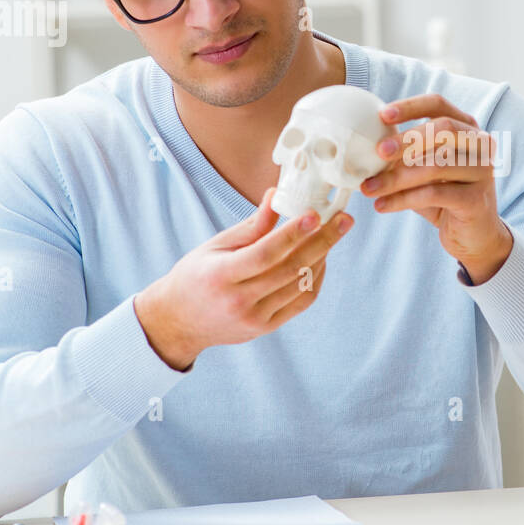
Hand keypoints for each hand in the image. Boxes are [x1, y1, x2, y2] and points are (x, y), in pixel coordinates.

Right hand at [133, 188, 352, 370]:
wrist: (179, 322)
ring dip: (322, 257)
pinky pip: (301, 301)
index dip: (292, 234)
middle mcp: (239, 300)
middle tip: (344, 220)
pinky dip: (315, 278)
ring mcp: (255, 318)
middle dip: (322, 241)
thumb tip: (277, 196)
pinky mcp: (266, 327)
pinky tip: (320, 258)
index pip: (265, 254)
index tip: (315, 214)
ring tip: (334, 233)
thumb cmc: (195, 276)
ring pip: (300, 285)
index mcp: (221, 276)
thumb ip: (250, 227)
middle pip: (290, 269)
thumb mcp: (214, 246)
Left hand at [360, 93, 510, 283]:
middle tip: (377, 153)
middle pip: (442, 129)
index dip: (410, 106)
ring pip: (435, 166)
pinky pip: (434, 194)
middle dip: (406, 140)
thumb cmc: (445, 197)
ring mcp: (482, 172)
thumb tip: (365, 142)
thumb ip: (407, 153)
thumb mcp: (426, 169)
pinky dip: (403, 199)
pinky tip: (382, 205)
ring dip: (396, 178)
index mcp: (467, 128)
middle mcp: (480, 145)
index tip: (382, 116)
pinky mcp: (476, 200)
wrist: (474, 235)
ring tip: (368, 189)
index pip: (438, 105)